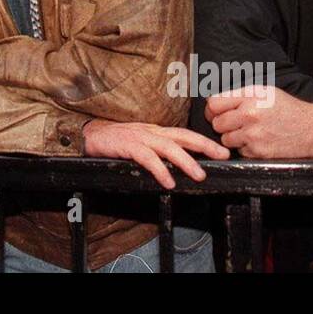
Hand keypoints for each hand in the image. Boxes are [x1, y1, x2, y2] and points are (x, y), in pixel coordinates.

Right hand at [83, 120, 229, 188]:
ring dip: (186, 161)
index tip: (222, 151)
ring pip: (168, 147)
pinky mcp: (127, 145)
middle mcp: (151, 131)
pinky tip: (168, 181)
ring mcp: (139, 137)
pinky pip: (146, 158)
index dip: (204, 142)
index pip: (185, 134)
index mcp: (156, 131)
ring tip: (199, 175)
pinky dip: (159, 170)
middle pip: (182, 136)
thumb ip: (157, 151)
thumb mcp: (140, 144)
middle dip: (204, 145)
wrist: (89, 135)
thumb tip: (177, 165)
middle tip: (222, 155)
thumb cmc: (115, 141)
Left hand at [205, 86, 312, 157]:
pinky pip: (240, 151)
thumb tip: (214, 103)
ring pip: (225, 139)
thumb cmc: (288, 108)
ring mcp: (253, 135)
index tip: (215, 113)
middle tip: (234, 124)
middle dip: (222, 125)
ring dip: (233, 138)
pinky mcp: (259, 152)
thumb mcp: (265, 92)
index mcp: (249, 96)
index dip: (211, 110)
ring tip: (248, 132)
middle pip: (217, 123)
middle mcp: (249, 115)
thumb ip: (239, 95)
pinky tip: (259, 141)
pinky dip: (245, 148)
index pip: (213, 104)